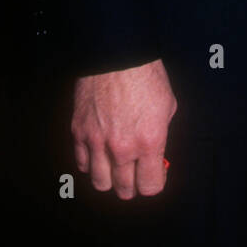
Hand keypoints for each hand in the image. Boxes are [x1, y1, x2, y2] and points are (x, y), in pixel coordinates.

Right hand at [72, 58, 176, 199]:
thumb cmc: (146, 76)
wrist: (117, 55)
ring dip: (109, 180)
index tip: (154, 175)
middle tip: (135, 175)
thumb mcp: (168, 107)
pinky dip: (91, 164)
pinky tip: (99, 154)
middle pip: (124, 190)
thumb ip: (161, 137)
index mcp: (149, 142)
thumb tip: (156, 155)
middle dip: (132, 186)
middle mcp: (122, 148)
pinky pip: (82, 164)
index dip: (154, 184)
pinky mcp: (79, 132)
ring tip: (115, 168)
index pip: (150, 187)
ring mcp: (97, 142)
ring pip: (100, 183)